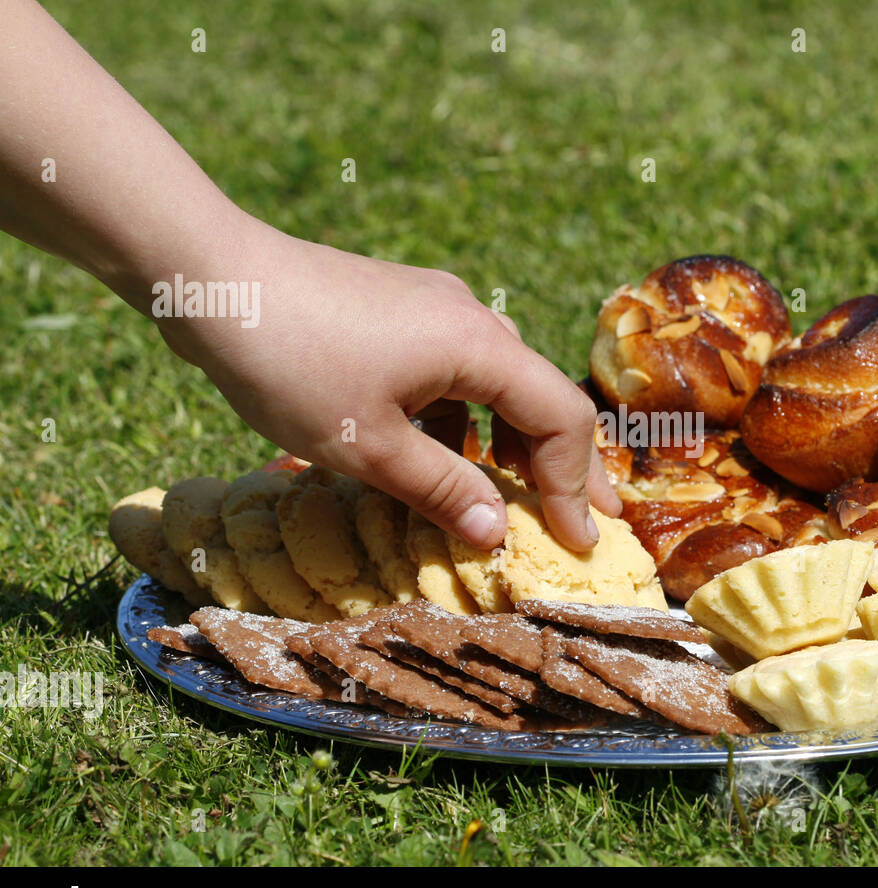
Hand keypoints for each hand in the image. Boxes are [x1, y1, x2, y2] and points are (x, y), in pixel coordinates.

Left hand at [156, 218, 619, 550]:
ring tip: (513, 495)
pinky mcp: (402, 308)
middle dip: (564, 463)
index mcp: (479, 347)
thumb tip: (497, 532)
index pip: (561, 418)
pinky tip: (440, 452)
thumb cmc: (290, 364)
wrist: (211, 276)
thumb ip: (442, 490)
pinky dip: (465, 417)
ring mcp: (435, 307)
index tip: (580, 542)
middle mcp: (472, 318)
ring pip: (498, 382)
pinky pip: (457, 369)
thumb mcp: (369, 447)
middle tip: (589, 517)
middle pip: (540, 395)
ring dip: (511, 442)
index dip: (574, 486)